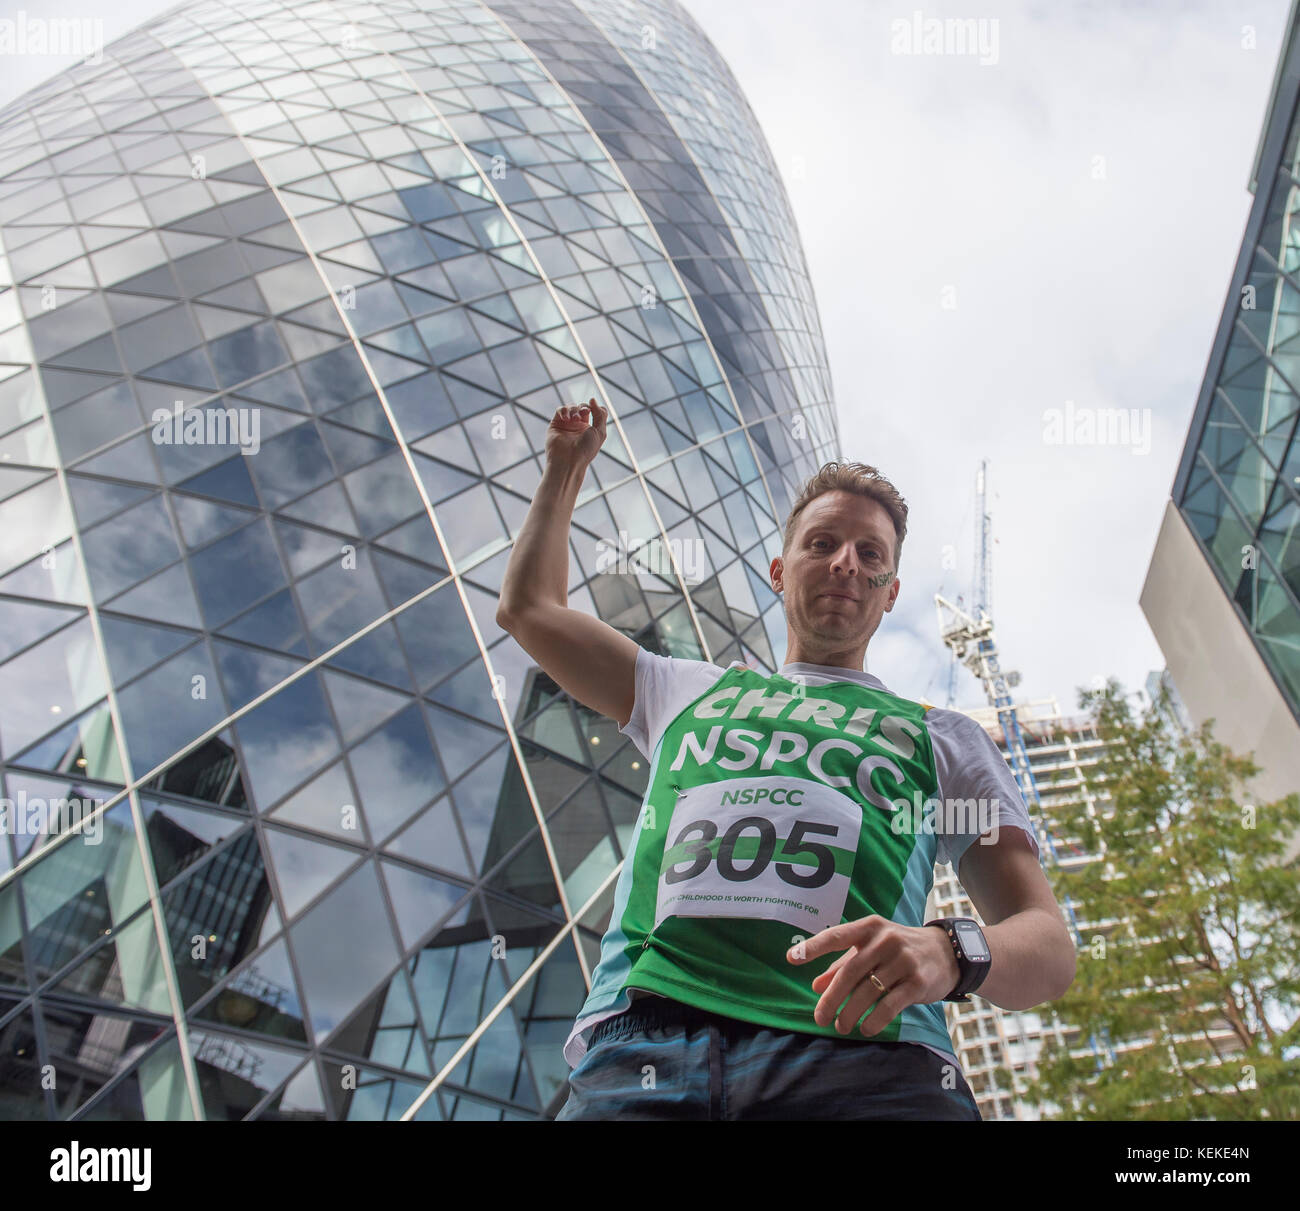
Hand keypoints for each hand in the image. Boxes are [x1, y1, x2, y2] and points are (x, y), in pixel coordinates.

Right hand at [546, 397, 606, 470]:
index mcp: (589, 428)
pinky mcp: (555, 424)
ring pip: (571, 407)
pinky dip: (564, 410)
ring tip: (574, 419)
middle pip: (582, 407)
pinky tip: (567, 418)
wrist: (569, 460)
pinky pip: (560, 410)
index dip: (594, 407)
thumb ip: (600, 414)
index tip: (592, 409)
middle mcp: (577, 426)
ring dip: (574, 409)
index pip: (593, 410)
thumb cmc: (586, 449)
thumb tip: (592, 399)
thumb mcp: (600, 432)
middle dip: (583, 407)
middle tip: (584, 412)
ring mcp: (566, 425)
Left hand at [786, 916, 959, 1035]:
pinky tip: (865, 1029)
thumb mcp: (871, 949)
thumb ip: (842, 964)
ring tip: (841, 1027)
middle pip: (850, 972)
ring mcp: (903, 960)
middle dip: (831, 998)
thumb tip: (815, 985)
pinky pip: (890, 1005)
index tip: (791, 959)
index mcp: (869, 927)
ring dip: (850, 1013)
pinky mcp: (918, 982)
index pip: (836, 936)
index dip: (812, 947)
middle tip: (819, 1018)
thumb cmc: (898, 949)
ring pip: (868, 991)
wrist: (946, 952)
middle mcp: (885, 940)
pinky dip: (874, 1021)